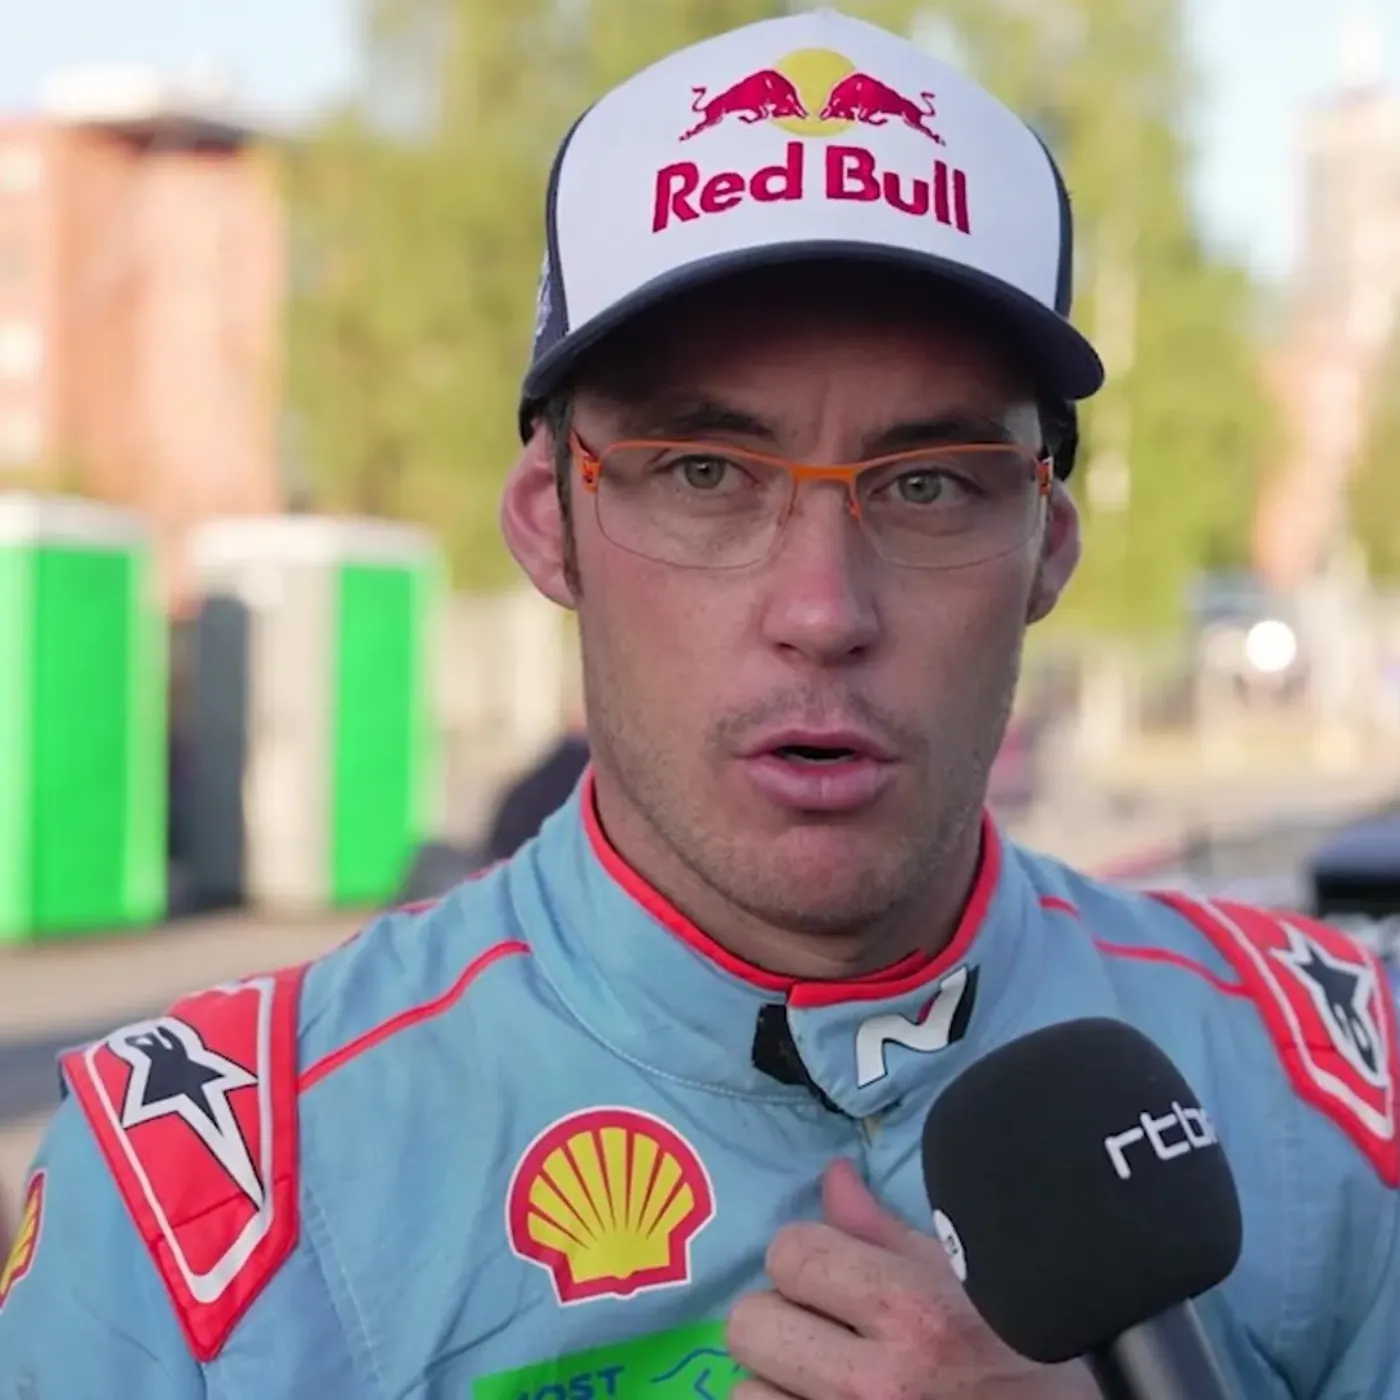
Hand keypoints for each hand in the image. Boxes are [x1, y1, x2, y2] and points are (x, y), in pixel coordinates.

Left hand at [725, 1158, 1097, 1399]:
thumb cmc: (1021, 1364)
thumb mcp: (964, 1285)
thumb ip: (884, 1234)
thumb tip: (832, 1177)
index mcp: (911, 1313)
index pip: (789, 1253)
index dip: (807, 1257)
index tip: (832, 1276)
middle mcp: (874, 1384)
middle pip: (750, 1323)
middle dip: (781, 1318)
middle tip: (823, 1333)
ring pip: (746, 1391)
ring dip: (779, 1383)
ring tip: (825, 1383)